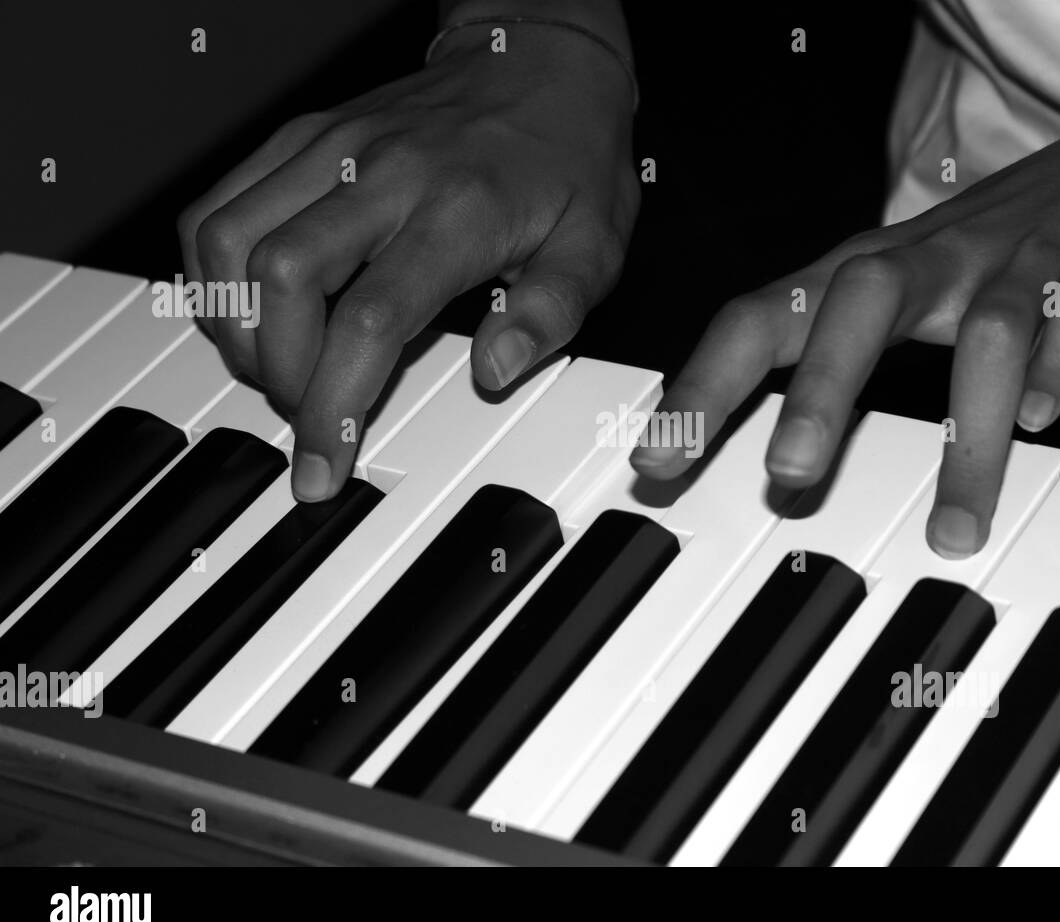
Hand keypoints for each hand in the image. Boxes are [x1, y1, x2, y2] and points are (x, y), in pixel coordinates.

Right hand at [179, 22, 637, 500]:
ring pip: (229, 238)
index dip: (334, 406)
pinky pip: (218, 203)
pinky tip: (246, 312)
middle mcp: (380, 176)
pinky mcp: (300, 135)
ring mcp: (330, 149)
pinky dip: (210, 273)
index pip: (372, 322)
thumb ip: (548, 313)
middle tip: (308, 414)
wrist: (536, 59)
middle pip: (281, 281)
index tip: (321, 468)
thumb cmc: (566, 160)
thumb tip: (492, 372)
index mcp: (457, 214)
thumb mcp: (593, 246)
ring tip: (274, 368)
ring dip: (235, 325)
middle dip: (279, 373)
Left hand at [631, 105, 1059, 557]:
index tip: (653, 463)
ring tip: (954, 533)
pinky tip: (1045, 420)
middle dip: (820, 391)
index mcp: (858, 275)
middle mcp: (925, 260)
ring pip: (986, 338)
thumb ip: (829, 371)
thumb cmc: (982, 263)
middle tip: (788, 475)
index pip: (759, 320)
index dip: (702, 388)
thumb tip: (768, 470)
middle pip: (859, 304)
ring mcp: (1012, 262)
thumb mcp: (892, 303)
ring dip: (969, 439)